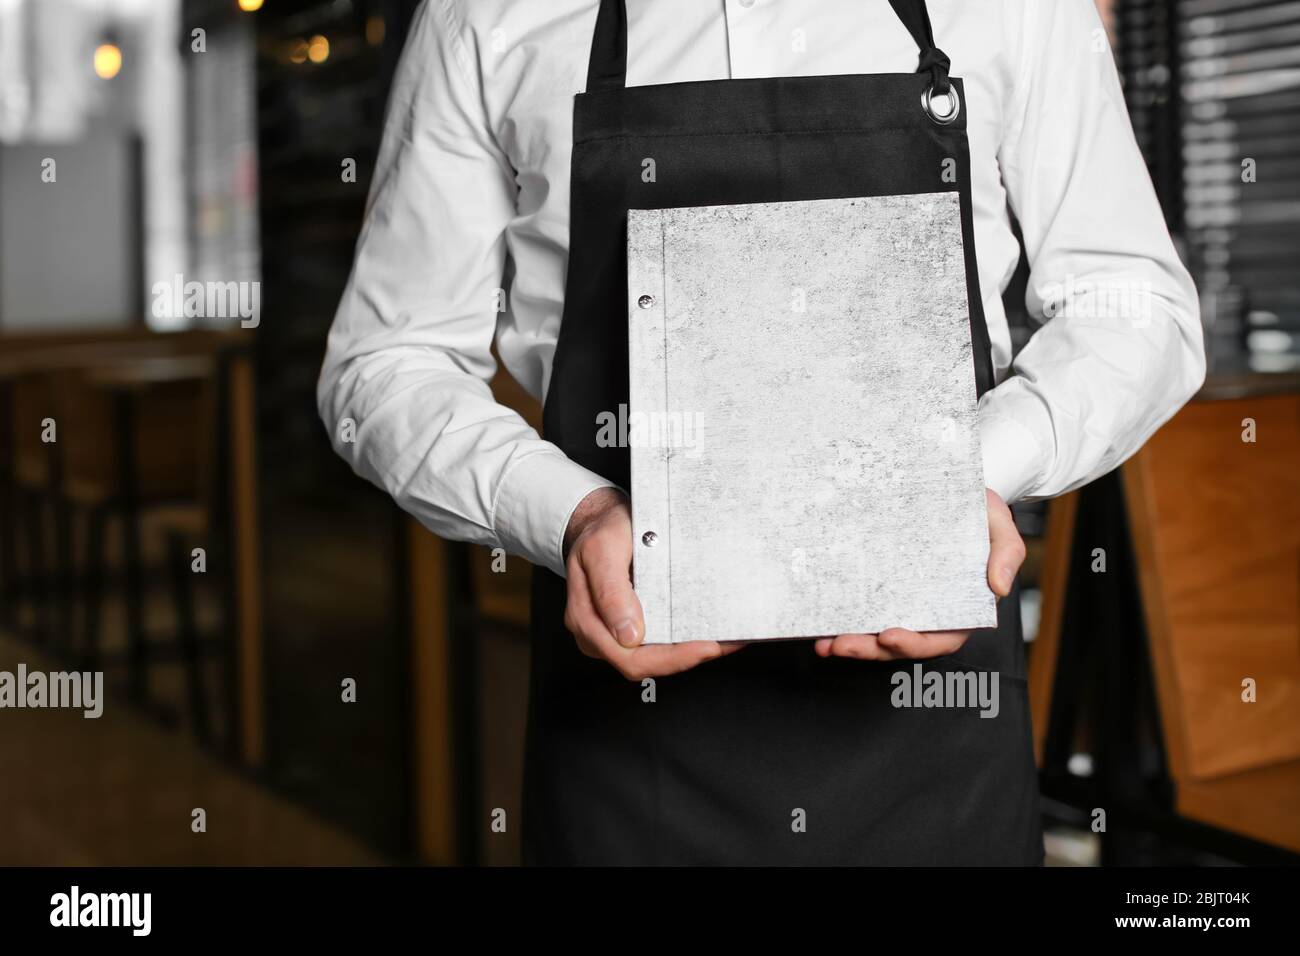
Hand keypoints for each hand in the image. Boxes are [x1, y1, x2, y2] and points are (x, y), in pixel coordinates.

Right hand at [562, 487, 743, 679]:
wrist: (599, 521)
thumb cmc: (600, 532)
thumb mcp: (602, 549)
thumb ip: (611, 591)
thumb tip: (629, 635)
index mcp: (587, 620)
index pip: (630, 657)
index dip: (671, 658)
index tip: (706, 646)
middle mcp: (599, 634)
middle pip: (646, 663)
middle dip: (688, 656)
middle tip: (726, 643)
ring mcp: (614, 633)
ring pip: (655, 656)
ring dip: (690, 650)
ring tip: (727, 639)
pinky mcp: (631, 625)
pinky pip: (658, 641)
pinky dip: (685, 639)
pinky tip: (710, 630)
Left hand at [814, 488, 1023, 660]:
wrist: (949, 489)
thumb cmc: (978, 510)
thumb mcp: (999, 523)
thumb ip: (1007, 552)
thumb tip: (1000, 586)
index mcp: (961, 607)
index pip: (941, 638)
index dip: (915, 644)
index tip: (890, 636)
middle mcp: (928, 611)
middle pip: (900, 643)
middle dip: (870, 649)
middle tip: (842, 644)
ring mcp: (900, 601)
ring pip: (875, 635)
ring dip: (851, 644)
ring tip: (824, 643)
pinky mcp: (879, 588)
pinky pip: (860, 610)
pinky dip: (840, 620)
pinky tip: (820, 623)